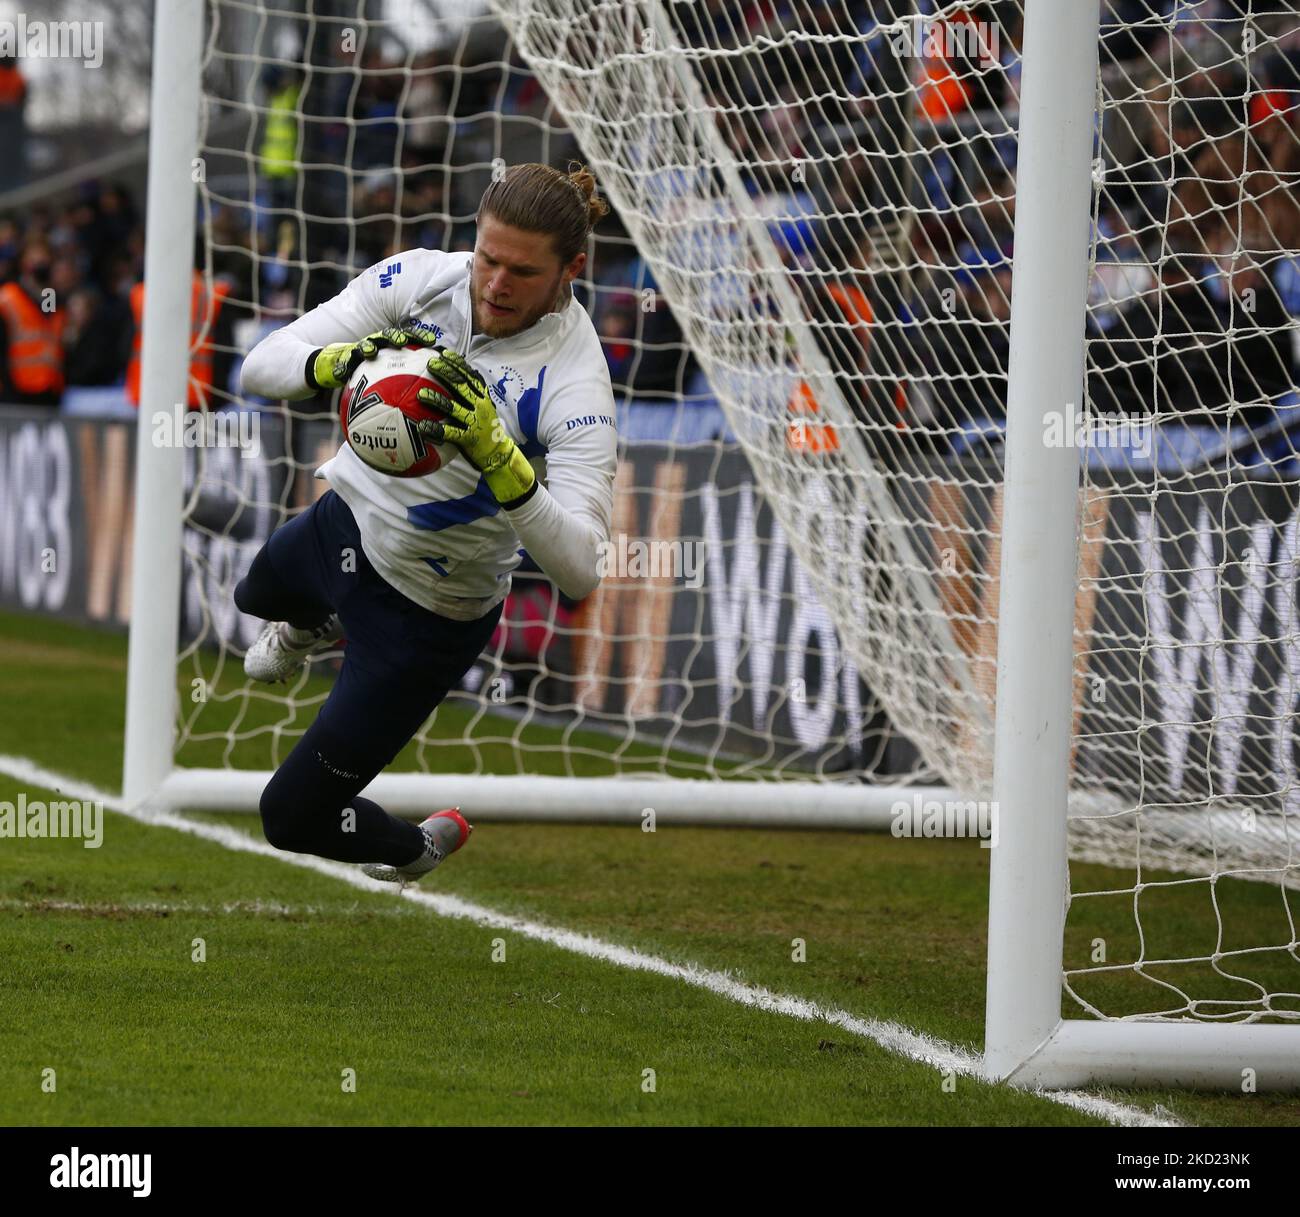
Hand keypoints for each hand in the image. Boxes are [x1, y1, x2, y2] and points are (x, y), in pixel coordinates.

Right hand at [310, 325, 435, 390]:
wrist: (336, 367)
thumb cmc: (369, 373)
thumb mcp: (390, 375)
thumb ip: (409, 378)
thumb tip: (436, 392)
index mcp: (390, 347)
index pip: (407, 339)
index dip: (419, 337)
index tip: (432, 341)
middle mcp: (375, 345)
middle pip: (386, 337)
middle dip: (394, 336)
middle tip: (401, 341)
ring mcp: (357, 351)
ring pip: (363, 346)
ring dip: (367, 347)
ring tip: (370, 351)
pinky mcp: (342, 361)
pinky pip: (342, 365)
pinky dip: (342, 369)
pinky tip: (342, 374)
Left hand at [417, 347, 536, 504]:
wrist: (499, 454)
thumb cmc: (486, 429)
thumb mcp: (484, 408)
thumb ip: (472, 394)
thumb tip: (457, 376)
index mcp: (483, 398)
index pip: (470, 377)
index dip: (458, 364)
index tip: (445, 354)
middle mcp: (480, 407)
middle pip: (462, 386)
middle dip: (446, 374)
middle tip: (431, 364)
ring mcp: (475, 422)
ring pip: (454, 408)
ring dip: (437, 400)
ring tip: (421, 394)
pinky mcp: (469, 439)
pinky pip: (450, 432)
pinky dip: (436, 429)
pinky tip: (422, 426)